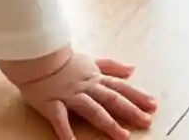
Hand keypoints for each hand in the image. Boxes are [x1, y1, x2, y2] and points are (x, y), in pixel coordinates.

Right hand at [1, 47, 156, 139]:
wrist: (35, 55)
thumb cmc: (61, 60)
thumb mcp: (90, 60)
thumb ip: (110, 66)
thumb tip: (132, 69)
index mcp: (94, 78)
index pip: (120, 87)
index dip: (137, 96)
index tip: (153, 105)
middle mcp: (85, 87)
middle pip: (111, 99)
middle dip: (130, 111)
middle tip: (147, 122)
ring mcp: (69, 96)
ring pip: (92, 109)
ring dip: (108, 123)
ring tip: (123, 136)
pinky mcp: (52, 104)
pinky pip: (60, 120)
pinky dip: (66, 132)